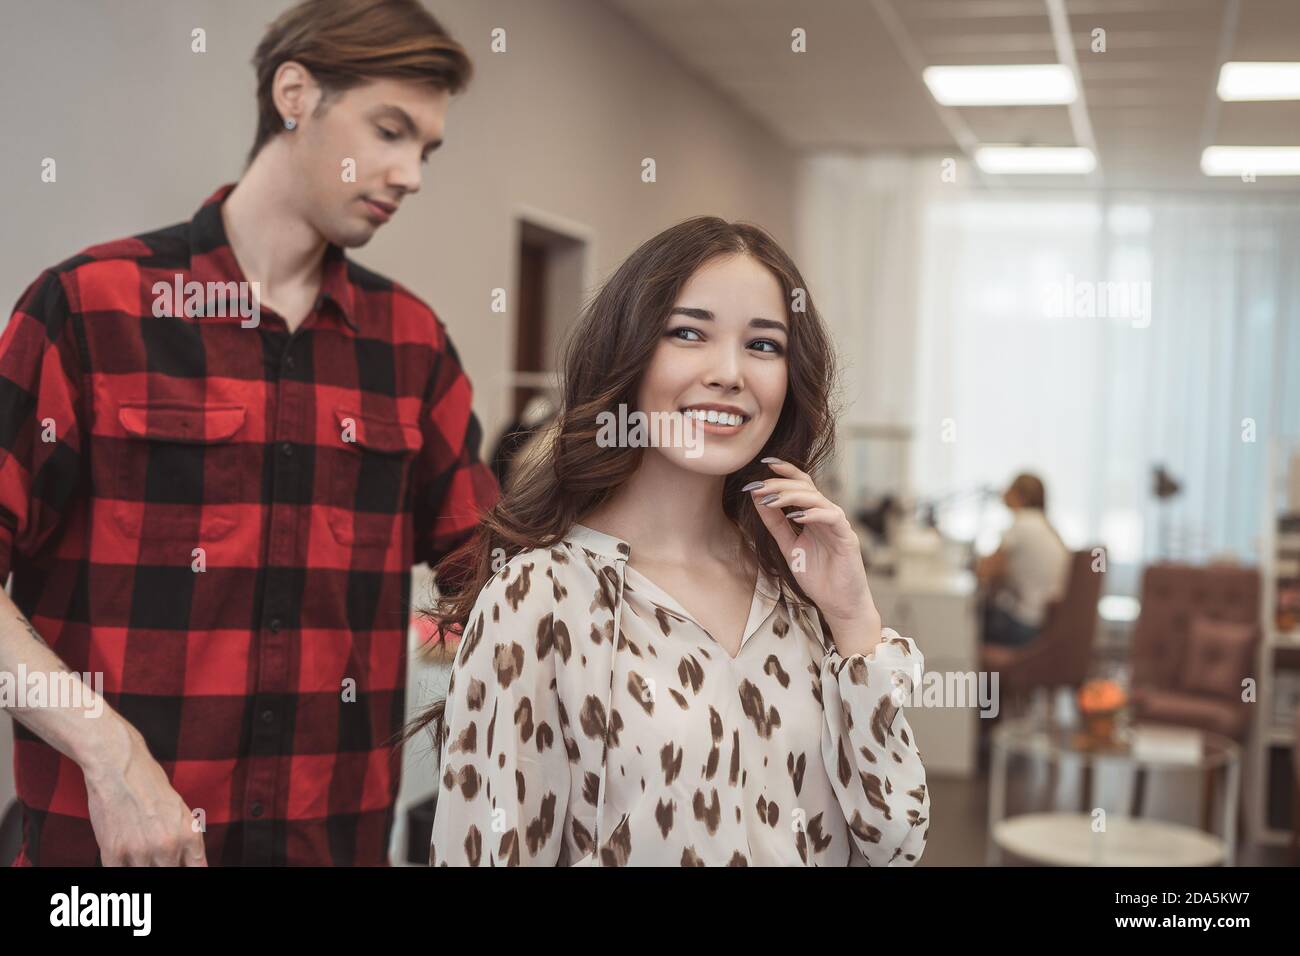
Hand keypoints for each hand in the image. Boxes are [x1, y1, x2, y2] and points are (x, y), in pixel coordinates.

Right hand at [82, 720, 207, 865]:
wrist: (119, 767)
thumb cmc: (150, 785)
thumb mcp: (180, 811)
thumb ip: (186, 840)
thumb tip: (192, 864)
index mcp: (189, 835)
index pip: (196, 871)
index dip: (189, 873)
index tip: (181, 868)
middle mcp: (167, 846)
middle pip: (170, 874)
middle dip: (166, 868)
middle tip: (157, 858)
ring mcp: (139, 852)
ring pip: (145, 877)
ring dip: (143, 867)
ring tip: (140, 852)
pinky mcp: (113, 852)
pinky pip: (119, 875)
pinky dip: (122, 869)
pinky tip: (124, 859)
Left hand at [746, 457, 881, 655]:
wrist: (838, 604)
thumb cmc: (817, 576)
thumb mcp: (788, 547)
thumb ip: (775, 524)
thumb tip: (758, 498)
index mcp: (813, 515)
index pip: (801, 484)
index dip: (784, 471)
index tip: (762, 464)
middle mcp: (827, 515)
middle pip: (805, 487)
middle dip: (780, 484)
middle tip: (758, 486)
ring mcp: (838, 524)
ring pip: (817, 499)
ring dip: (791, 496)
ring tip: (770, 499)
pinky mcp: (847, 537)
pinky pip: (831, 517)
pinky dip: (813, 514)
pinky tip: (796, 515)